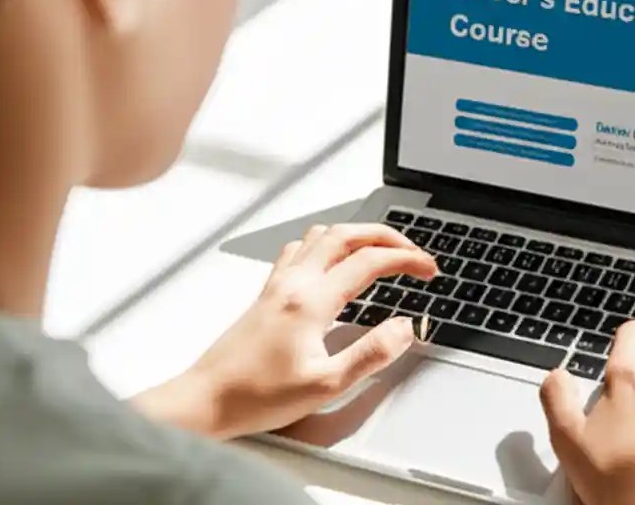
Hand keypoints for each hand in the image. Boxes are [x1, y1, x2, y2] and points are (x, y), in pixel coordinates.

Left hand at [132, 223, 435, 438]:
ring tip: (380, 249)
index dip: (408, 260)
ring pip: (321, 235)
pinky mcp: (267, 294)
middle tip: (412, 252)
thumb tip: (403, 328)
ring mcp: (277, 285)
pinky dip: (326, 244)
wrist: (205, 400)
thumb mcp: (326, 385)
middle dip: (387, 236)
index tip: (429, 270)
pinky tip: (332, 263)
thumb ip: (371, 354)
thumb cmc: (256, 396)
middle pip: (346, 234)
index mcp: (311, 301)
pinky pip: (299, 250)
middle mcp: (293, 284)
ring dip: (357, 234)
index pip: (370, 261)